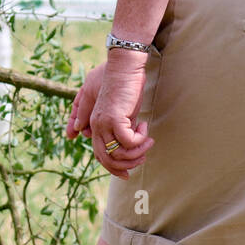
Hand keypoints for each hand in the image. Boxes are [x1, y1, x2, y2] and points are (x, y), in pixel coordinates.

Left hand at [65, 55, 154, 178]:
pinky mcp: (113, 118)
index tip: (127, 174)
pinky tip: (145, 128)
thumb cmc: (126, 89)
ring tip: (148, 143)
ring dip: (137, 152)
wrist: (124, 69)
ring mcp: (103, 124)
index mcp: (96, 128)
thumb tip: (132, 146)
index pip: (100, 156)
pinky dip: (139, 139)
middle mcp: (96, 128)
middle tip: (143, 158)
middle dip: (126, 165)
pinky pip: (127, 141)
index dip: (113, 168)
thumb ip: (125, 130)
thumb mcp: (125, 114)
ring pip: (118, 153)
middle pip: (107, 160)